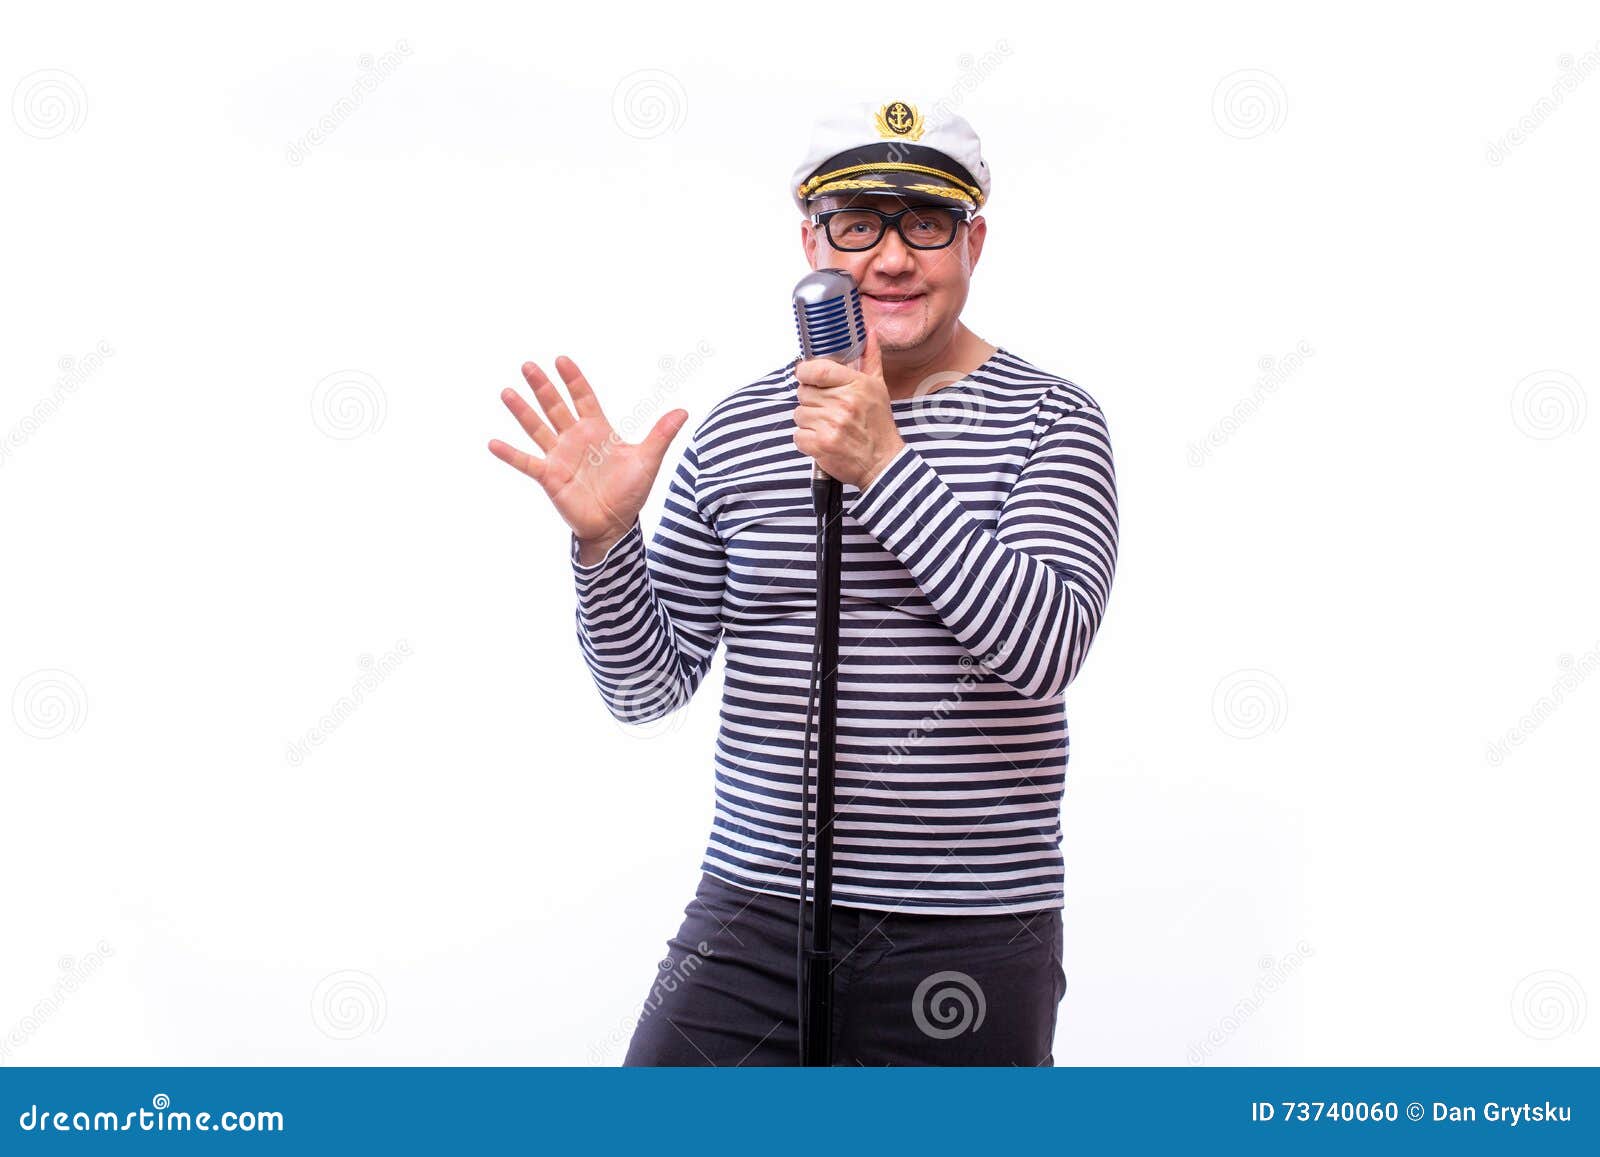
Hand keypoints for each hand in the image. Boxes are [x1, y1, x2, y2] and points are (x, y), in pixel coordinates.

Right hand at [488, 356, 688, 550]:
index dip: (573, 379)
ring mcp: (559, 456)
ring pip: (537, 428)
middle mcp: (574, 438)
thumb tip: (683, 412)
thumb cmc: (630, 492)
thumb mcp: (647, 461)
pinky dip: (510, 454)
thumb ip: (661, 434)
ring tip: (507, 392)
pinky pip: (526, 462)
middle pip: (555, 406)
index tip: (561, 359)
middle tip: (528, 365)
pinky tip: (493, 443)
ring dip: (522, 411)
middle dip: (542, 387)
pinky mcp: (549, 477)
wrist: (615, 525)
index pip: (583, 397)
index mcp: (597, 429)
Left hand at [793, 326, 905, 489]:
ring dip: (809, 421)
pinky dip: (807, 440)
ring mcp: (831, 425)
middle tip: (827, 409)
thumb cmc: (878, 426)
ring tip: (828, 426)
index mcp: (856, 386)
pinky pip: (798, 435)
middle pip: (804, 392)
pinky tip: (823, 440)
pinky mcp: (820, 445)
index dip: (805, 372)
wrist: (882, 463)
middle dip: (811, 400)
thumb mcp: (879, 388)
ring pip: (799, 414)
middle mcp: (843, 404)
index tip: (807, 376)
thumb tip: (869, 333)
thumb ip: (871, 359)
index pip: (817, 369)